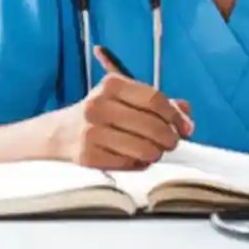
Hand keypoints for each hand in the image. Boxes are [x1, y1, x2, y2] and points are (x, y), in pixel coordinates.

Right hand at [55, 46, 193, 169]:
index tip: (186, 127)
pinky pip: (129, 165)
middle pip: (153, 126)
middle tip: (171, 142)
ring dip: (155, 153)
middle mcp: (98, 105)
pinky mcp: (88, 156)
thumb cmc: (104, 113)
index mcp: (110, 84)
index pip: (155, 99)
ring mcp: (91, 131)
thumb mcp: (126, 98)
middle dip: (170, 138)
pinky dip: (138, 164)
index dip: (176, 116)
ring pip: (144, 149)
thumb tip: (187, 113)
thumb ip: (158, 102)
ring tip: (152, 151)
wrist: (62, 132)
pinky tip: (133, 158)